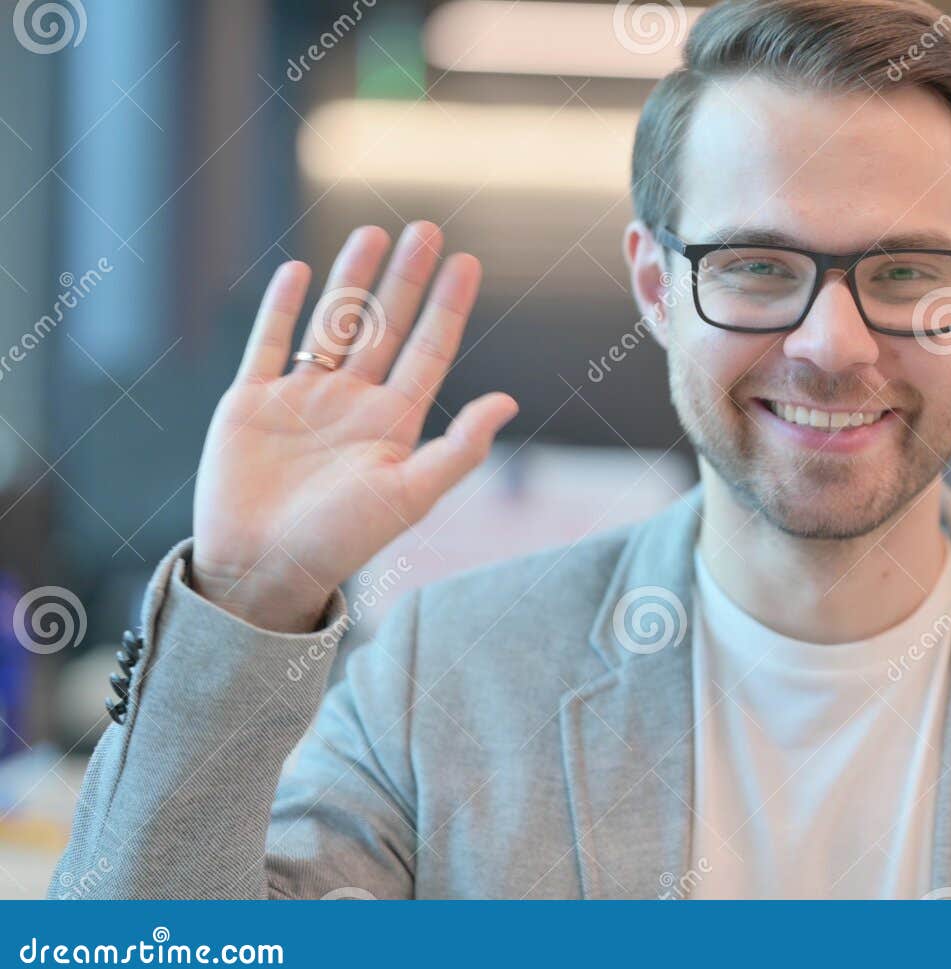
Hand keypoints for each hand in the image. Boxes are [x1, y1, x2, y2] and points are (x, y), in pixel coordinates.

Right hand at [191, 223, 517, 631]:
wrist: (261, 569)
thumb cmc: (341, 541)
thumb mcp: (409, 495)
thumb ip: (458, 448)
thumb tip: (510, 401)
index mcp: (393, 422)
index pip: (428, 350)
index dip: (448, 306)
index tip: (468, 262)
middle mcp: (352, 402)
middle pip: (385, 325)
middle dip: (406, 278)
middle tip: (427, 229)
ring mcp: (302, 397)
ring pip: (332, 323)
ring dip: (352, 279)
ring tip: (373, 232)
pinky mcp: (251, 402)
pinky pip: (270, 343)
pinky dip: (282, 308)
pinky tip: (298, 272)